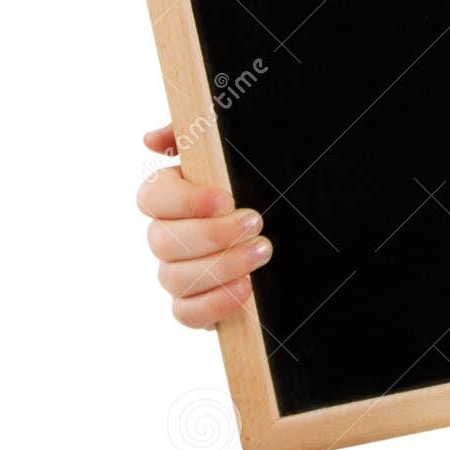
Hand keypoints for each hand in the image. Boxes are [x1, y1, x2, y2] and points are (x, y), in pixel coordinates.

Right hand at [137, 123, 271, 329]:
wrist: (298, 227)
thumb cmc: (260, 184)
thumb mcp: (237, 152)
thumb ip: (196, 134)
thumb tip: (152, 140)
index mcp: (171, 195)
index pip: (152, 198)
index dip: (184, 201)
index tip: (225, 198)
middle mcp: (167, 235)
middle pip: (163, 242)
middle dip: (213, 234)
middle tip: (256, 223)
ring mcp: (178, 272)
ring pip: (174, 278)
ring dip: (221, 266)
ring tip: (261, 253)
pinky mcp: (196, 304)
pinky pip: (186, 314)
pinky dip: (214, 304)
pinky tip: (246, 289)